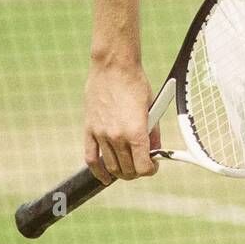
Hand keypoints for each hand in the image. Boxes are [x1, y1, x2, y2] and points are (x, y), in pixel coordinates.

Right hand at [84, 60, 161, 183]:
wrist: (113, 66)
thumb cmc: (136, 83)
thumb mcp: (151, 107)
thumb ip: (153, 132)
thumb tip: (156, 151)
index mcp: (136, 132)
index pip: (143, 167)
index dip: (151, 170)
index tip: (154, 166)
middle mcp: (117, 137)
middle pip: (127, 170)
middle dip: (137, 171)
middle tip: (142, 165)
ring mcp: (101, 134)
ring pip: (111, 167)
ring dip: (121, 172)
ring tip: (128, 168)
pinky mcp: (89, 130)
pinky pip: (90, 158)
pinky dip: (98, 172)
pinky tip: (105, 177)